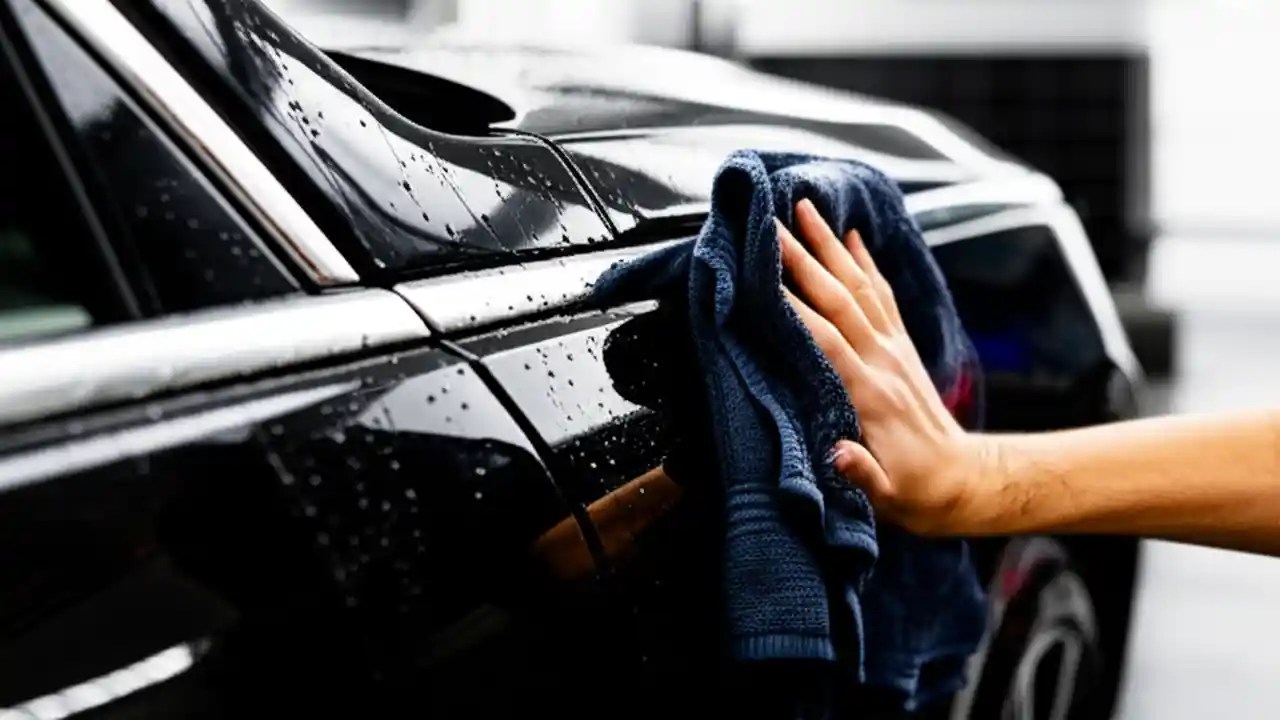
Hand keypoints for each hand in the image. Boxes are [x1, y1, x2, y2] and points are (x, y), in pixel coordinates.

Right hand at [778, 199, 990, 534]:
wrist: (968, 484)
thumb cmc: (920, 495)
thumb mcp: (888, 500)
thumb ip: (862, 475)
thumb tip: (838, 455)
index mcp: (871, 395)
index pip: (825, 339)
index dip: (792, 305)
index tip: (762, 271)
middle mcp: (884, 361)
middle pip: (838, 298)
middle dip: (805, 256)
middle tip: (774, 218)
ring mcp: (896, 351)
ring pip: (859, 286)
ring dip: (831, 245)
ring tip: (806, 207)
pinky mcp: (903, 349)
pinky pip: (881, 295)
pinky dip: (864, 262)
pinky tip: (851, 237)